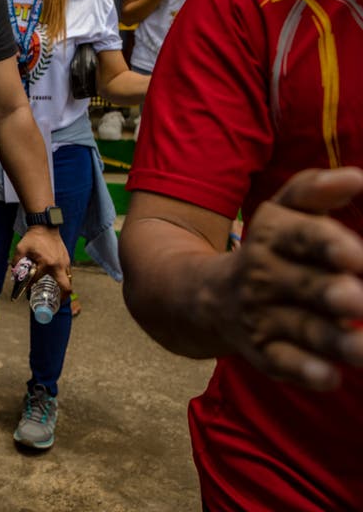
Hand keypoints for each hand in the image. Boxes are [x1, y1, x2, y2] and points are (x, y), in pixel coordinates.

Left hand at [15, 226, 71, 294]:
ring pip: (68, 280)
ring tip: (56, 293)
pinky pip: (68, 273)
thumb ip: (16, 261)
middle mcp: (58, 265)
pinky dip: (63, 278)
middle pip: (65, 286)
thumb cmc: (33, 237)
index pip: (37, 280)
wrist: (46, 226)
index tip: (27, 291)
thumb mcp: (20, 248)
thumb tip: (14, 273)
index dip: (30, 287)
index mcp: (46, 263)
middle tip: (56, 302)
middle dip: (62, 297)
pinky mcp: (67, 259)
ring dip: (63, 288)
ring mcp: (65, 262)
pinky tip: (56, 280)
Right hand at [208, 168, 362, 389]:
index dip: (328, 245)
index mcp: (272, 237)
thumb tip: (356, 178)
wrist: (206, 296)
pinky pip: (282, 364)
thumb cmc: (271, 250)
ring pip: (300, 328)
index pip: (300, 237)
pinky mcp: (262, 352)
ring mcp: (261, 316)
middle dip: (331, 294)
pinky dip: (305, 371)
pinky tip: (330, 377)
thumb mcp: (283, 213)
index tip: (357, 257)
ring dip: (334, 339)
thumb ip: (314, 190)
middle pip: (302, 285)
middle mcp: (263, 277)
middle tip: (356, 299)